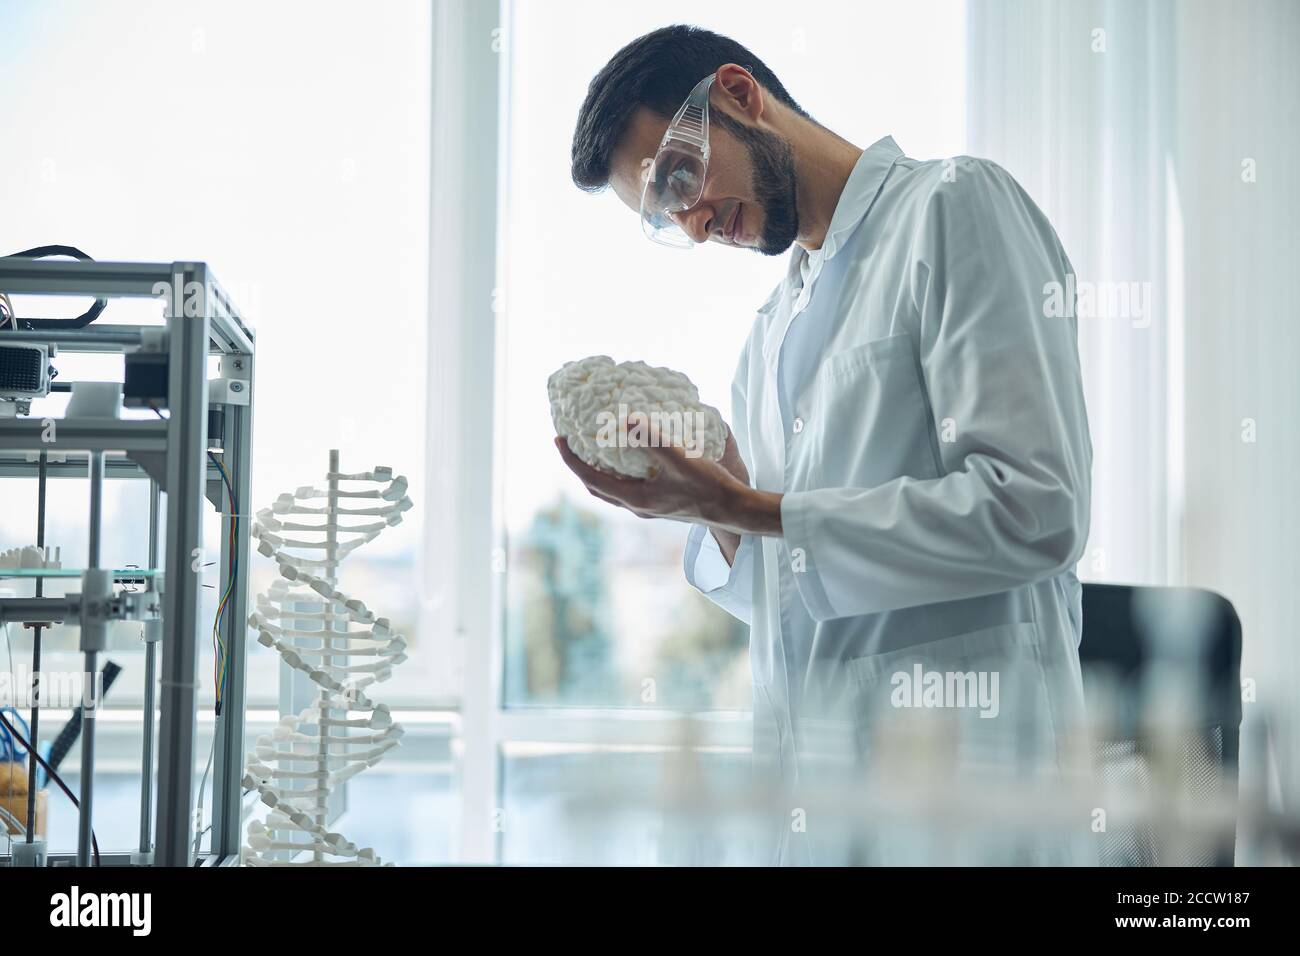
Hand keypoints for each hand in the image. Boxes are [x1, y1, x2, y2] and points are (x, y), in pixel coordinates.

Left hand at [553, 422, 781, 535]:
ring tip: (593, 448)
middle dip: (578, 466)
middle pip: (596, 487)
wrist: (733, 509)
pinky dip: (617, 473)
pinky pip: (628, 487)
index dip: (570, 460)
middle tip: (569, 444)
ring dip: (597, 471)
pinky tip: (629, 456)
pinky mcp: (661, 503)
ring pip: (611, 489)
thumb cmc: (708, 486)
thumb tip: (625, 420)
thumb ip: (651, 438)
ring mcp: (649, 507)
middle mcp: (637, 506)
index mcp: (634, 499)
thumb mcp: (678, 458)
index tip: (557, 439)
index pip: (590, 479)